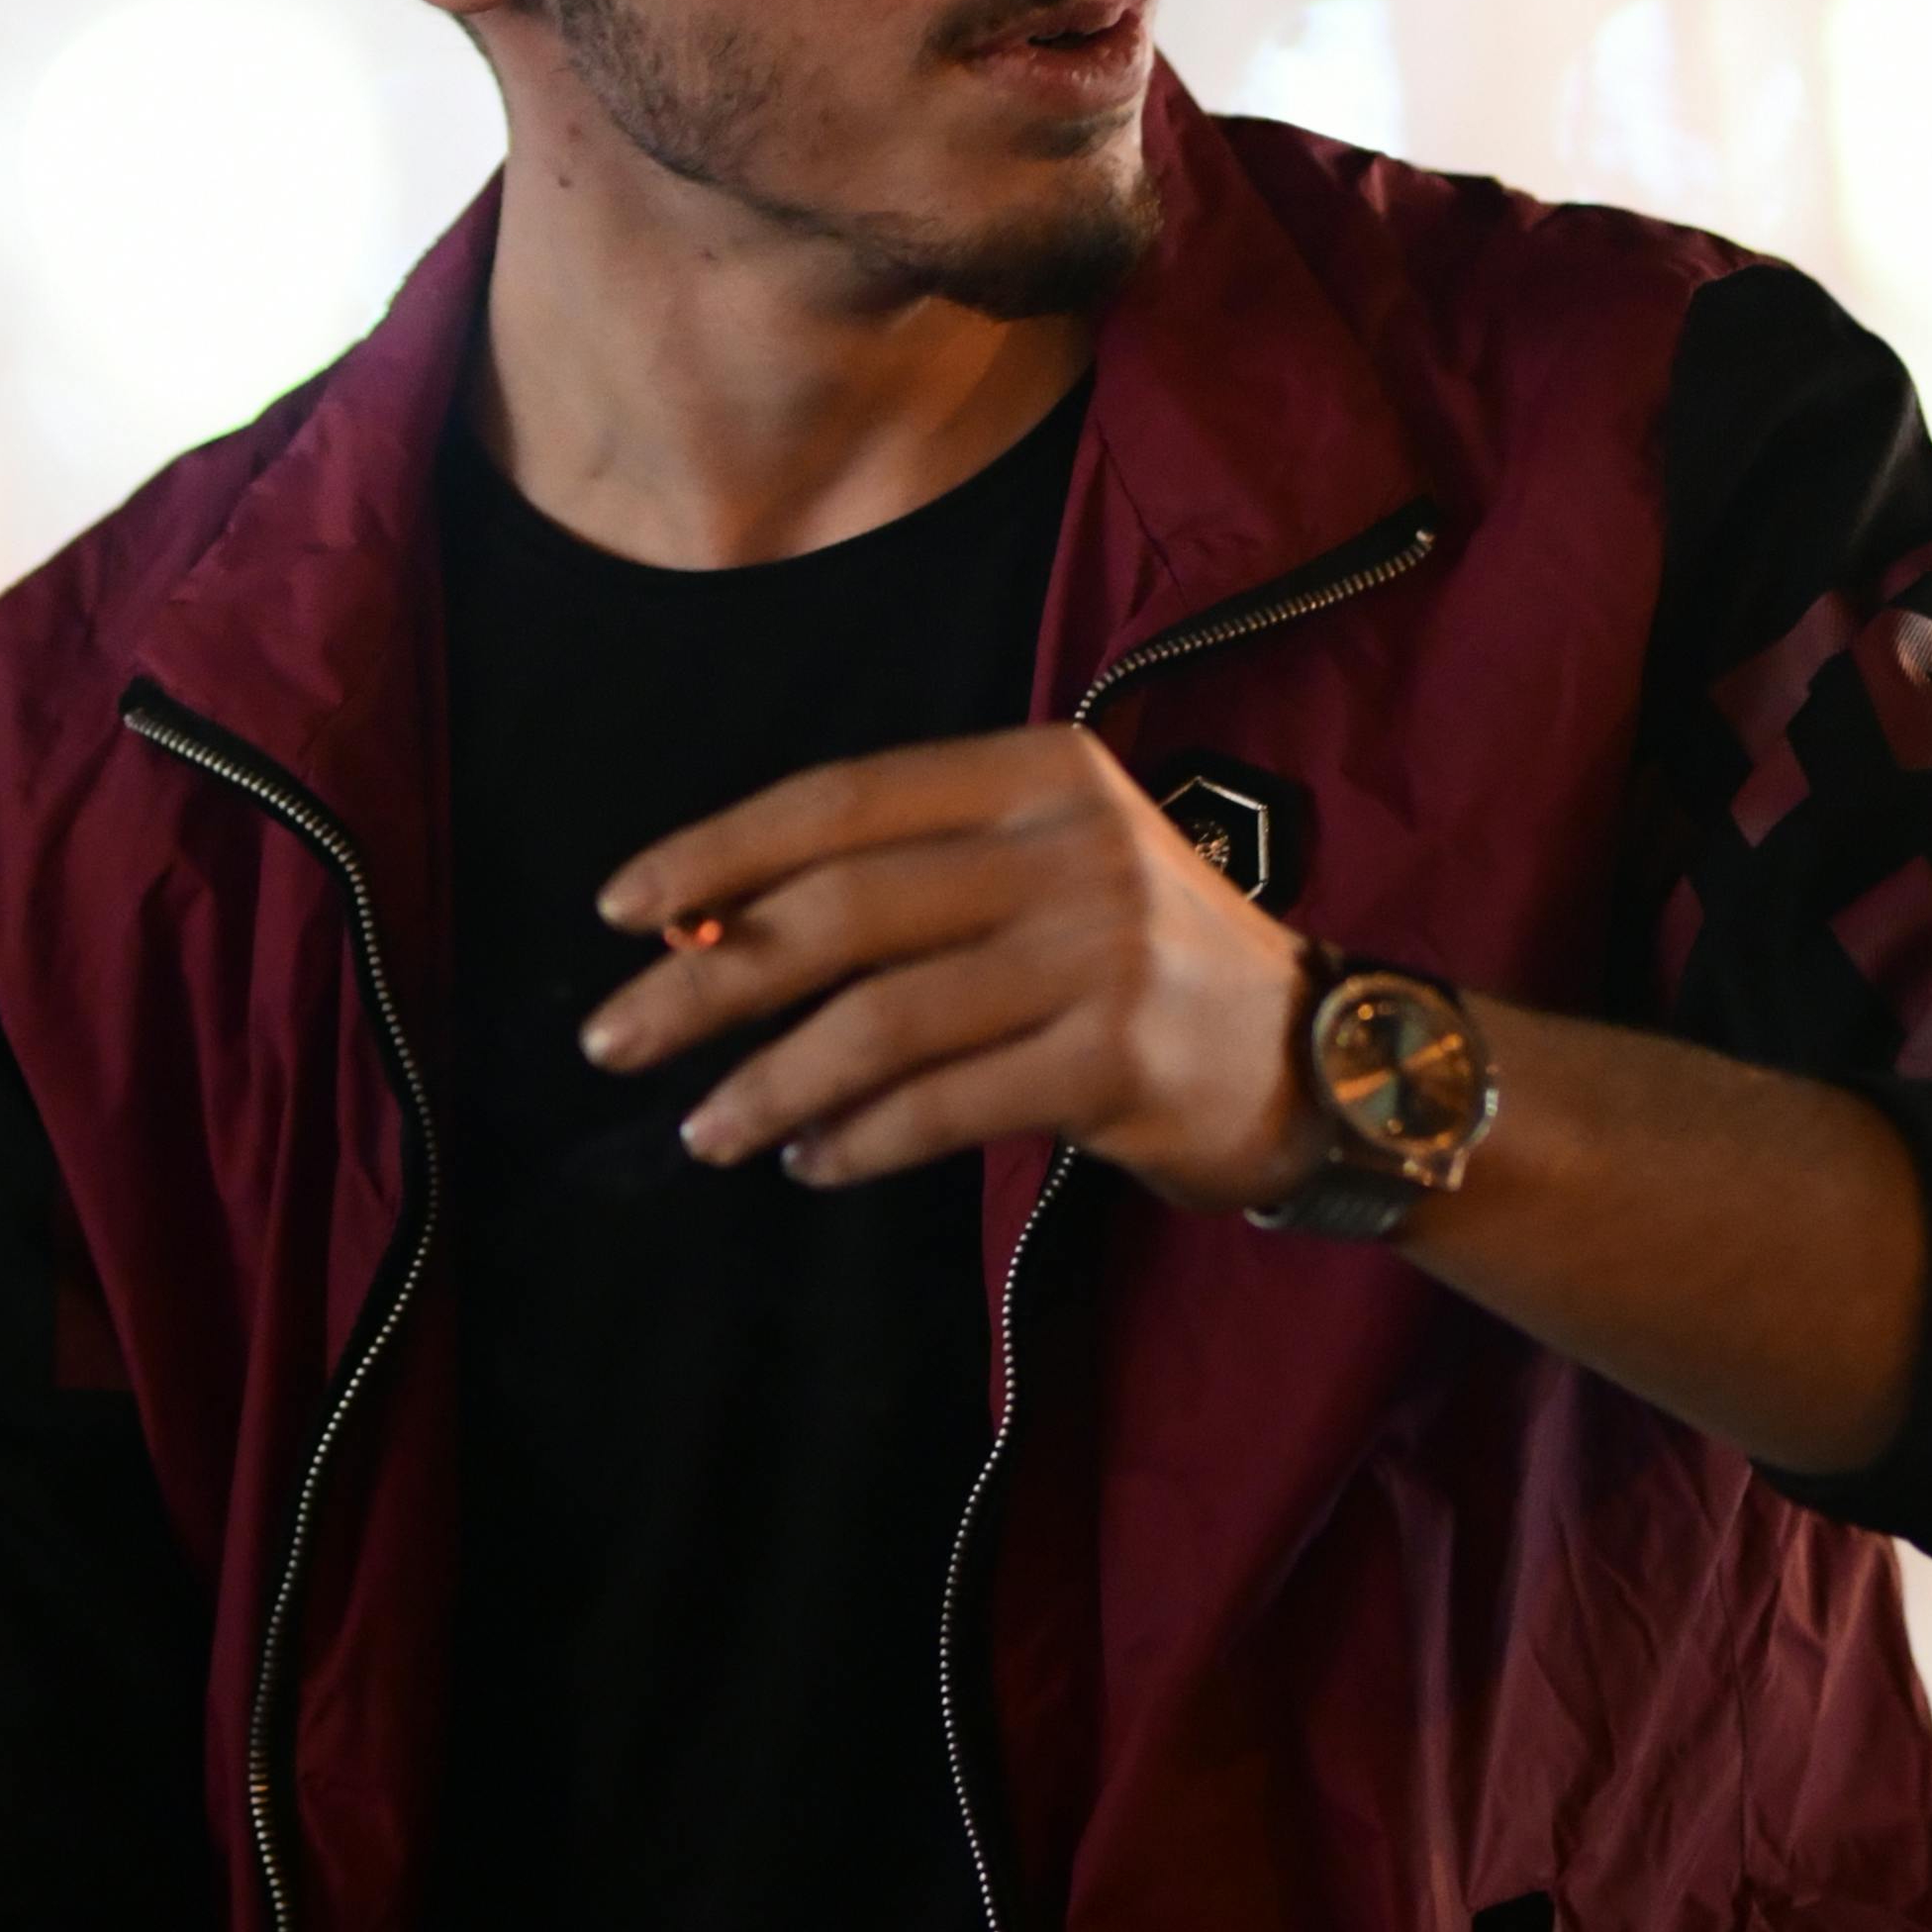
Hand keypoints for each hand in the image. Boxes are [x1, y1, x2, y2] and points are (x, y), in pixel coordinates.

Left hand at [586, 727, 1325, 1211]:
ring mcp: (1102, 954)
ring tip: (703, 1129)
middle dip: (705, 976)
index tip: (618, 906)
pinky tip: (809, 1159)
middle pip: (841, 908)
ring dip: (766, 1082)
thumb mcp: (1051, 868)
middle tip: (613, 1038)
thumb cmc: (1145, 964)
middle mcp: (1073, 846)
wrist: (1317, 1059)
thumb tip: (710, 928)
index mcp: (1041, 771)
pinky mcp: (1117, 1062)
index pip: (844, 798)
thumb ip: (912, 880)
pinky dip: (855, 1140)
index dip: (718, 849)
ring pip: (879, 1020)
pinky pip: (942, 1106)